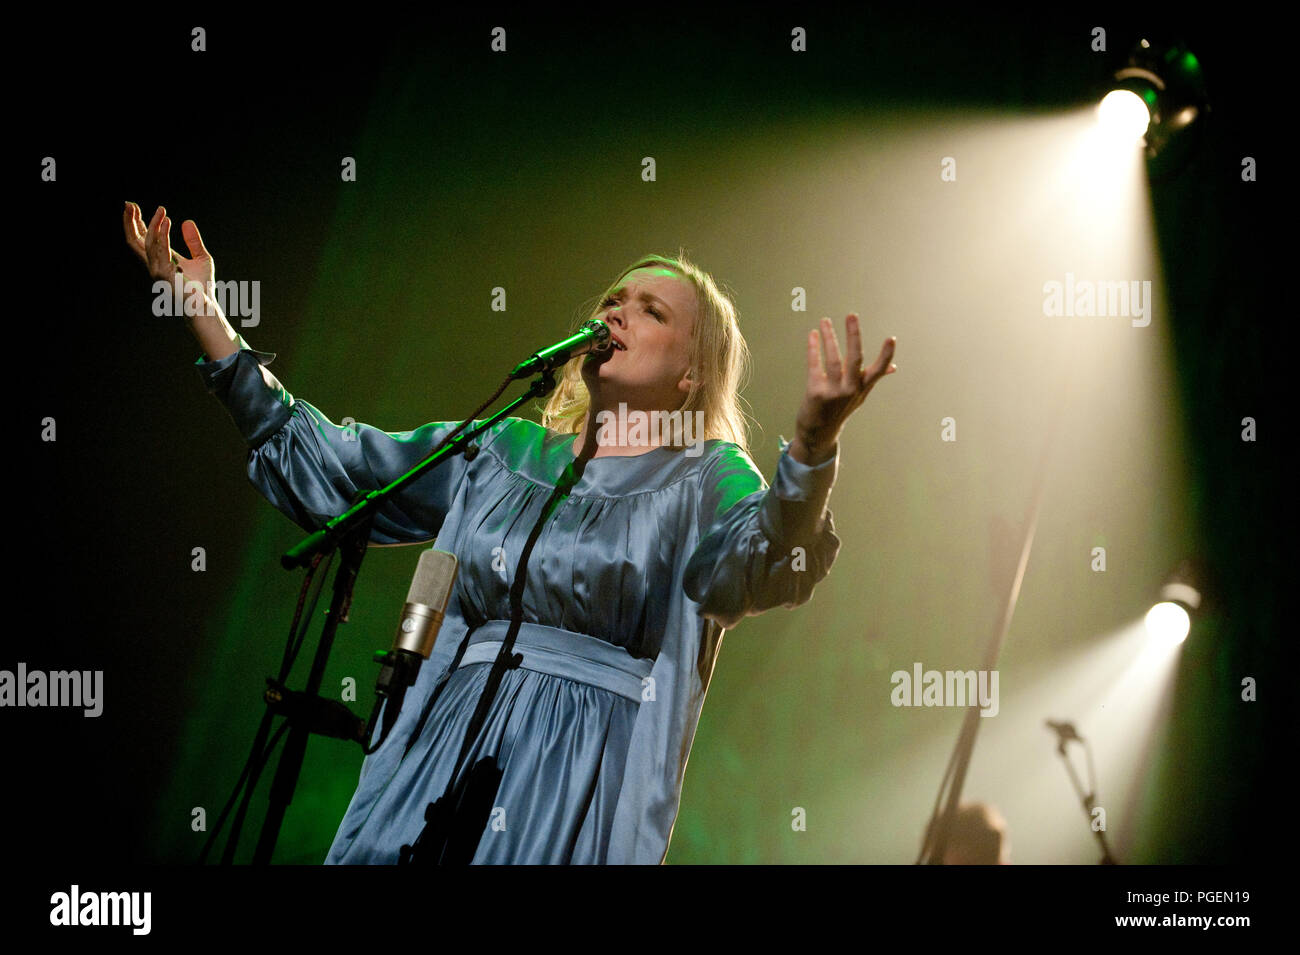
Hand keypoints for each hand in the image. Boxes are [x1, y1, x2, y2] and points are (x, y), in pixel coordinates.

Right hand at [123, 202, 214, 291]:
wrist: (205, 305)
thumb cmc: (202, 285)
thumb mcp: (201, 257)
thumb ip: (193, 241)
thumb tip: (187, 221)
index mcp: (158, 260)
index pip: (140, 239)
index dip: (135, 223)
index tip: (134, 207)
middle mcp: (153, 265)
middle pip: (133, 241)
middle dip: (130, 222)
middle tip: (130, 203)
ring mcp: (156, 270)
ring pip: (147, 243)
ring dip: (153, 224)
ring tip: (161, 210)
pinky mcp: (164, 274)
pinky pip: (160, 250)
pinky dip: (163, 234)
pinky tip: (167, 222)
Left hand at [790, 314, 896, 464]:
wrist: (818, 434)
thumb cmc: (840, 410)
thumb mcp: (859, 396)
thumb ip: (873, 379)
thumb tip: (894, 368)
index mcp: (862, 388)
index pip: (878, 370)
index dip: (886, 355)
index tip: (891, 339)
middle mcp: (850, 390)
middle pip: (854, 358)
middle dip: (853, 335)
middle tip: (851, 315)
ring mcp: (833, 392)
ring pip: (832, 359)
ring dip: (828, 337)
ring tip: (824, 321)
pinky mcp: (815, 392)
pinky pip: (814, 365)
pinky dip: (813, 348)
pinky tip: (811, 335)